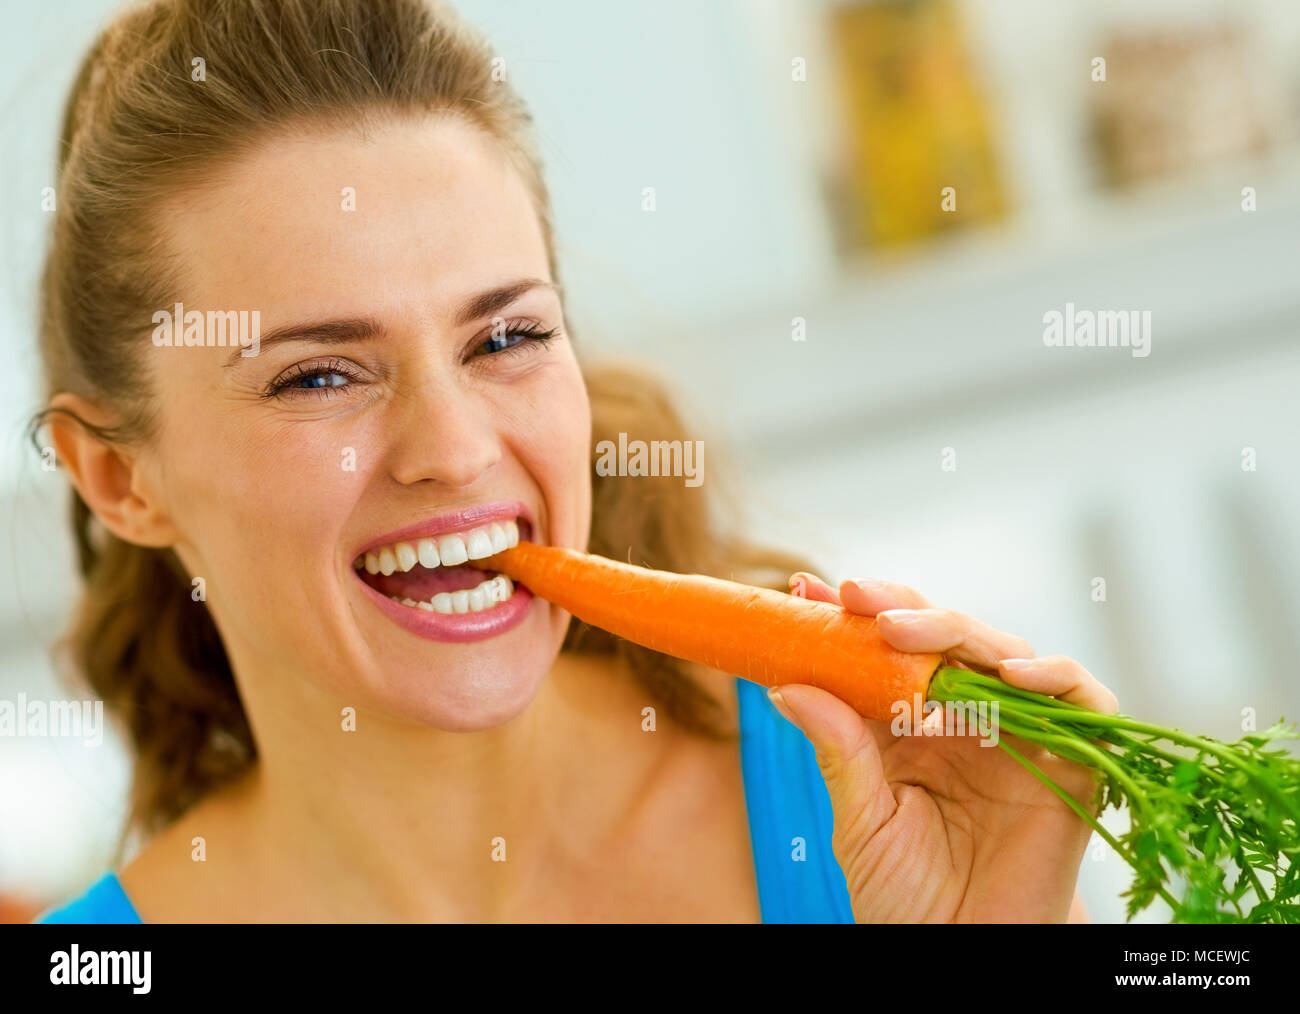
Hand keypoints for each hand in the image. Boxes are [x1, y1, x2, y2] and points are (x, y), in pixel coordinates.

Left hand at [771, 572, 1117, 922]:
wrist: (962, 953)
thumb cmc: (908, 895)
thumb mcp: (861, 820)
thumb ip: (838, 752)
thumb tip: (786, 686)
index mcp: (912, 725)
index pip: (887, 653)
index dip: (852, 618)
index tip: (806, 591)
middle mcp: (970, 718)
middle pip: (944, 638)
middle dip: (899, 608)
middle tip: (852, 595)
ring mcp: (1023, 734)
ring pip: (1004, 652)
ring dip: (954, 631)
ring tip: (899, 631)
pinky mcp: (1076, 760)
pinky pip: (1083, 698)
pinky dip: (1054, 676)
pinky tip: (1010, 673)